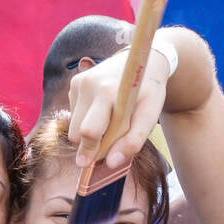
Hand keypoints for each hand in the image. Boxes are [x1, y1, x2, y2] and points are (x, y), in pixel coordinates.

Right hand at [67, 45, 170, 169]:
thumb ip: (133, 141)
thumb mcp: (150, 115)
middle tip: (110, 139)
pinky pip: (73, 114)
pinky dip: (86, 118)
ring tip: (109, 120)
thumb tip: (111, 163)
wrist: (140, 59)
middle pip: (77, 132)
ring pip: (73, 125)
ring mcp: (80, 82)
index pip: (89, 130)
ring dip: (88, 131)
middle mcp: (89, 84)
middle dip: (90, 143)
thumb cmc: (148, 91)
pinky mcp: (75, 82)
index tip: (86, 164)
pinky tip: (102, 108)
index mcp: (108, 92)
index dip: (88, 150)